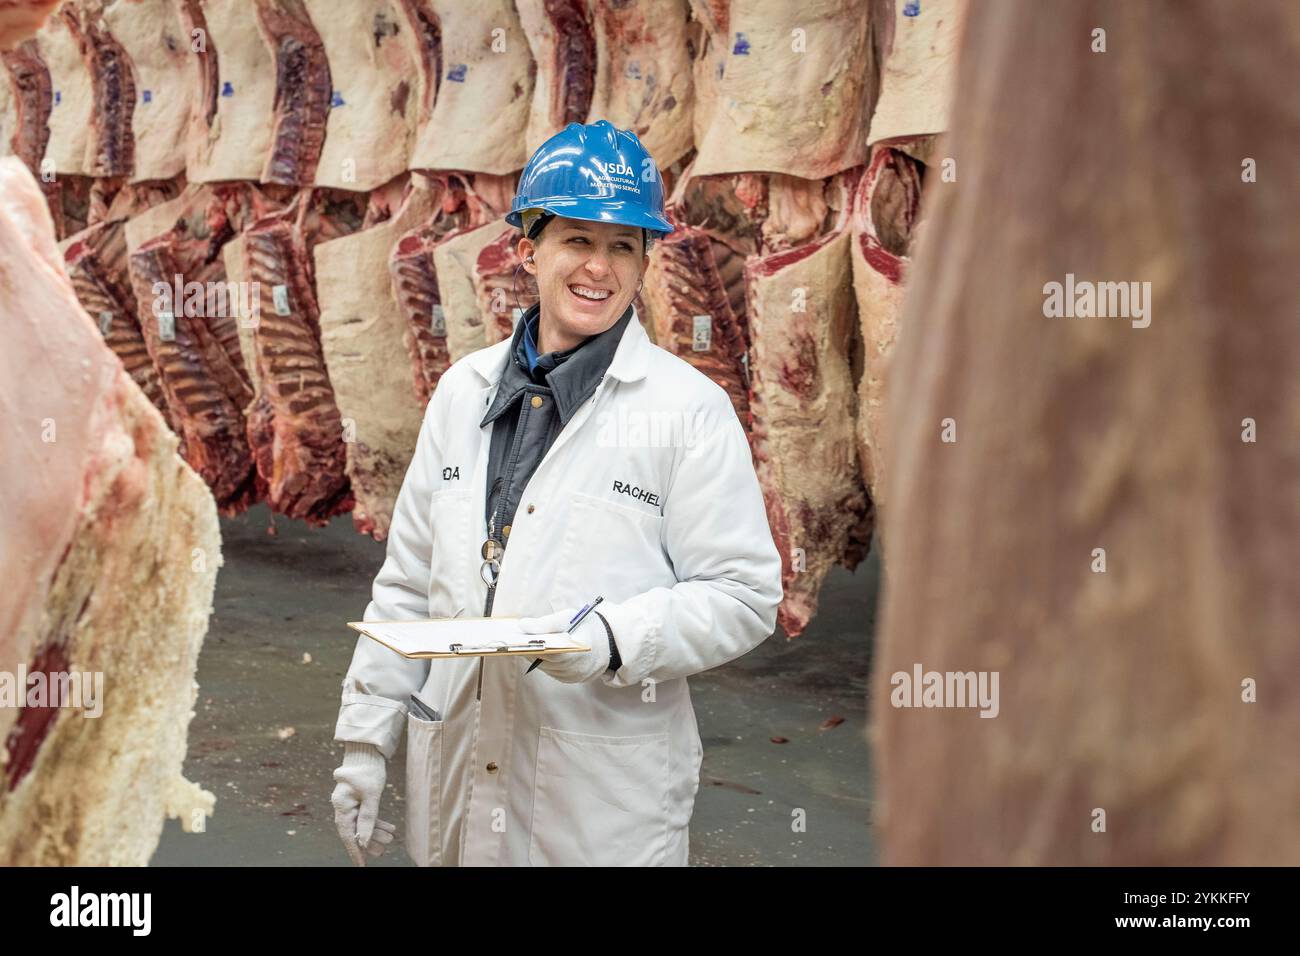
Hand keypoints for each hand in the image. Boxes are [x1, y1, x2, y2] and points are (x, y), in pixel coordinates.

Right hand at [331, 742, 395, 865]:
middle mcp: (343, 806)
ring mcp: (350, 803)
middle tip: (382, 852)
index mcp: (342, 806)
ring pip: (361, 823)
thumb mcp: (372, 795)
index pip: (347, 834)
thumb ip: (368, 818)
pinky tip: (389, 828)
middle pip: (354, 830)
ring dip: (375, 832)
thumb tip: (363, 840)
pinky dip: (376, 822)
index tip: (362, 864)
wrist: (368, 751)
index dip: (355, 850)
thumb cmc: (368, 770)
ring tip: (389, 840)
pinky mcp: (358, 799)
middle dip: (369, 842)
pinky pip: (366, 815)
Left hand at [518, 607, 611, 683]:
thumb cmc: (589, 626)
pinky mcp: (571, 680)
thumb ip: (546, 623)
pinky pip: (552, 672)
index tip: (516, 640)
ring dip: (535, 657)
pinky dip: (545, 662)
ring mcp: (573, 677)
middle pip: (544, 661)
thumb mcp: (569, 617)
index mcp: (577, 651)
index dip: (532, 647)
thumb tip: (522, 625)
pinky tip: (538, 653)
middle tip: (515, 640)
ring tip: (523, 645)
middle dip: (530, 650)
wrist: (611, 642)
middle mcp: (576, 669)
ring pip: (545, 668)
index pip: (549, 652)